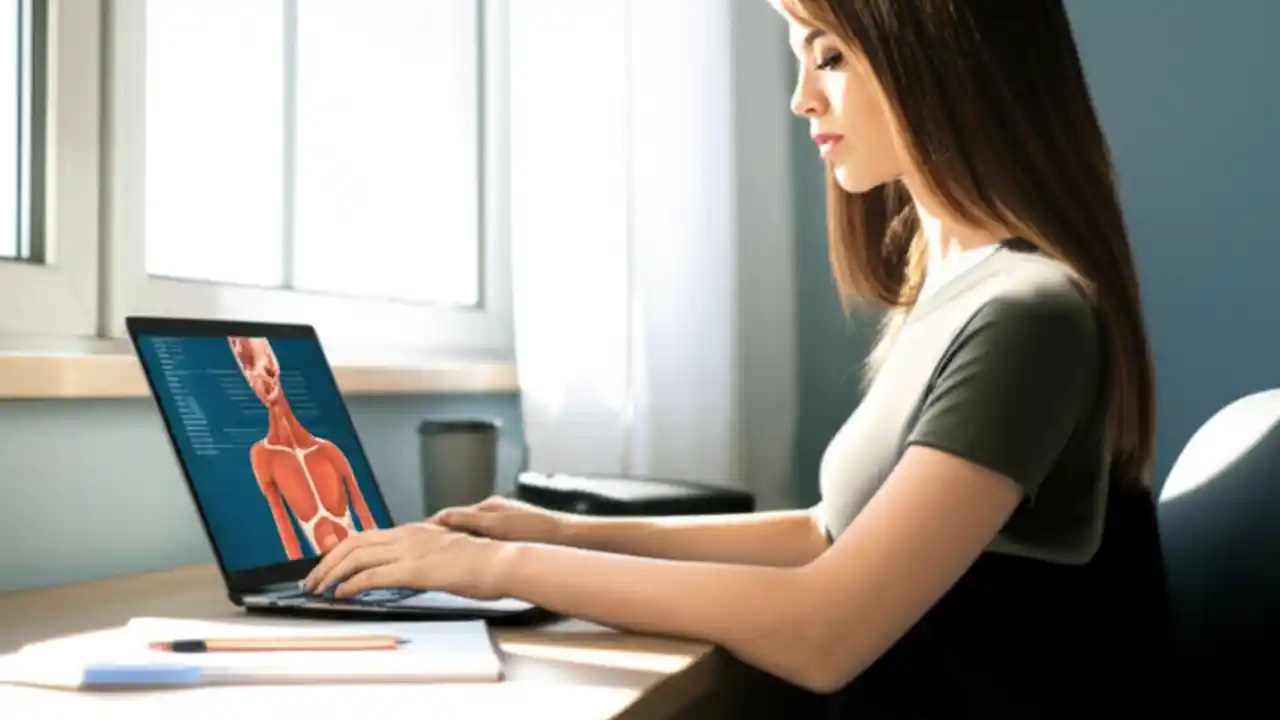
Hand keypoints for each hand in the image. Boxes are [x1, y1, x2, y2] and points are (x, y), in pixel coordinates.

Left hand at [302, 523, 505, 599]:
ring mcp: (409, 549)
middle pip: (353, 542)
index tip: (329, 566)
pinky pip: (371, 575)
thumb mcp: (448, 552)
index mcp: (415, 530)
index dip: (342, 551)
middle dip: (327, 562)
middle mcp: (407, 534)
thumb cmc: (483, 561)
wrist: (501, 561)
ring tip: (319, 588)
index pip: (367, 535)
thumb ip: (427, 555)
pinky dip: (350, 584)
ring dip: (331, 573)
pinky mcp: (413, 569)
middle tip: (312, 580)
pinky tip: (341, 594)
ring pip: (356, 556)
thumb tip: (413, 568)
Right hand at [430, 495, 567, 544]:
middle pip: (459, 522)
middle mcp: (493, 511)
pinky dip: (474, 545)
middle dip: (442, 534)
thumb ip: (469, 520)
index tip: (414, 536)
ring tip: (444, 555)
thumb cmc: (536, 530)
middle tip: (424, 548)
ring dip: (458, 541)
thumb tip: (442, 519)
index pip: (450, 515)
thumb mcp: (497, 525)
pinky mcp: (513, 532)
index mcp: (487, 508)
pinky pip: (485, 538)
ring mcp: (503, 521)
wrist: (567, 536)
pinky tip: (473, 556)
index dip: (431, 526)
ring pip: (472, 531)